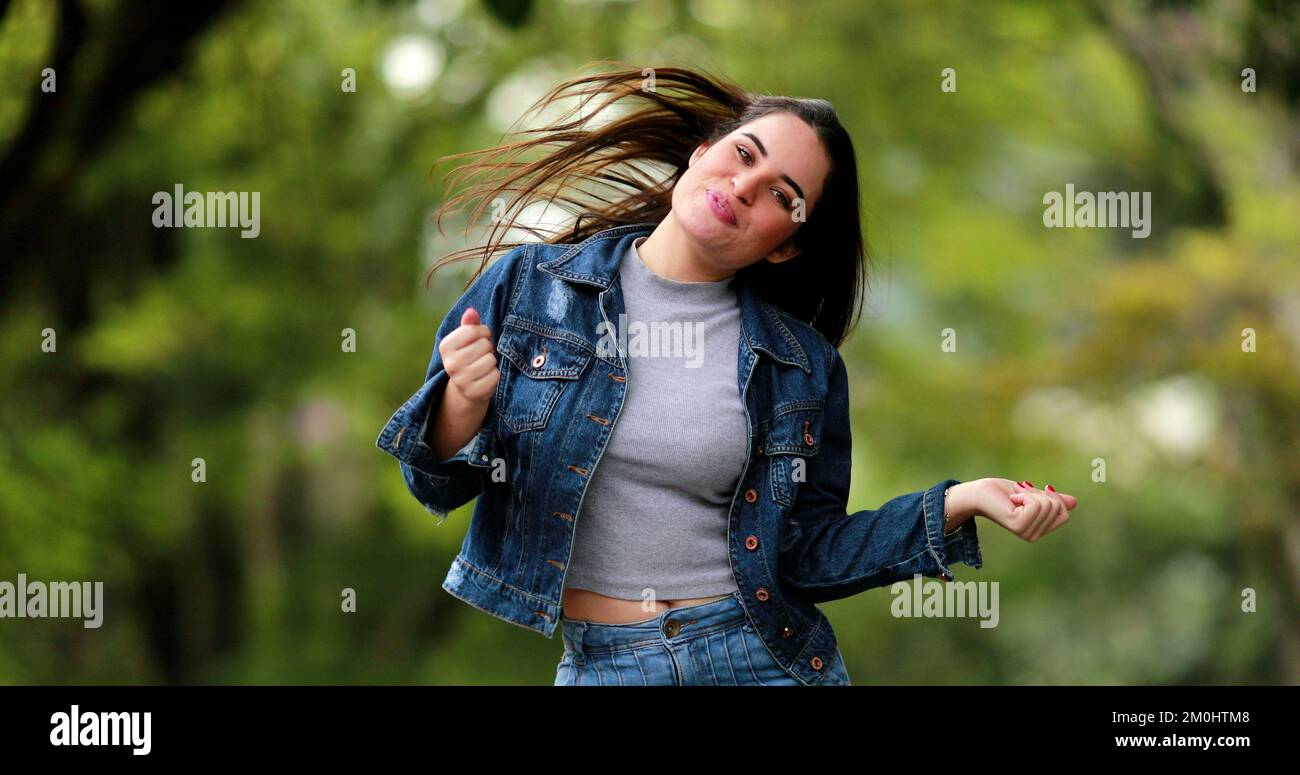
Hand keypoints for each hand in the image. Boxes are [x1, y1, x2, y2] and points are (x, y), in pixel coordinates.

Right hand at [438, 307, 498, 404]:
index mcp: (445, 346)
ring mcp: (461, 379)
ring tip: (483, 365)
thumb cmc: (469, 356)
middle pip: (484, 345)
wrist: (465, 387)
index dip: (483, 332)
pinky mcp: (473, 392)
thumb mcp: (466, 339)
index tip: (482, 337)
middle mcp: (450, 363)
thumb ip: (470, 324)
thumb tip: (471, 311)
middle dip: (488, 348)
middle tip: (481, 354)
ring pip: (490, 360)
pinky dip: (495, 375)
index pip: (473, 330)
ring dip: (491, 361)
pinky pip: (495, 376)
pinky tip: (486, 377)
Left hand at [952, 478, 1077, 542]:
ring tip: (1015, 497)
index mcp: (1040, 530)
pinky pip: (1036, 504)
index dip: (1054, 497)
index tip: (1035, 492)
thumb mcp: (1034, 495)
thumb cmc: (1003, 493)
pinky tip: (1012, 500)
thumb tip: (1074, 502)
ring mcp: (1026, 533)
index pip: (1064, 514)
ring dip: (1031, 493)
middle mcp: (1034, 536)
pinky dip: (1025, 495)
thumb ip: (1052, 500)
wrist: (980, 493)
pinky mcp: (1018, 525)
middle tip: (1020, 494)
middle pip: (1057, 508)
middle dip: (1041, 493)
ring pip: (1047, 504)